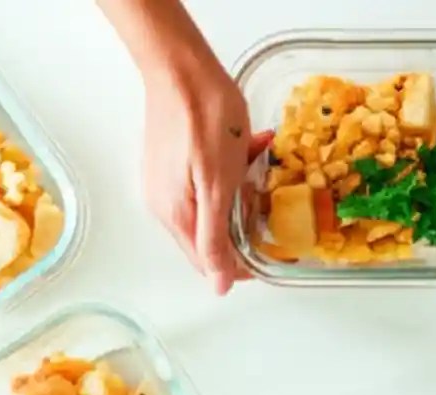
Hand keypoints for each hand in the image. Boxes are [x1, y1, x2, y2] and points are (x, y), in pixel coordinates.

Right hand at [142, 66, 269, 294]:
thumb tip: (218, 286)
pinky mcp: (174, 158)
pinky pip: (209, 178)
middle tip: (266, 200)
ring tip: (256, 163)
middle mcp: (164, 203)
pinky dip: (232, 168)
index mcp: (175, 215)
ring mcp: (166, 179)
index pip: (208, 262)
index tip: (271, 253)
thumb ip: (215, 238)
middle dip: (242, 223)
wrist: (182, 67)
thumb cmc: (203, 120)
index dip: (241, 264)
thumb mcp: (217, 186)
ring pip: (213, 204)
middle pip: (211, 234)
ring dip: (239, 191)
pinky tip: (248, 146)